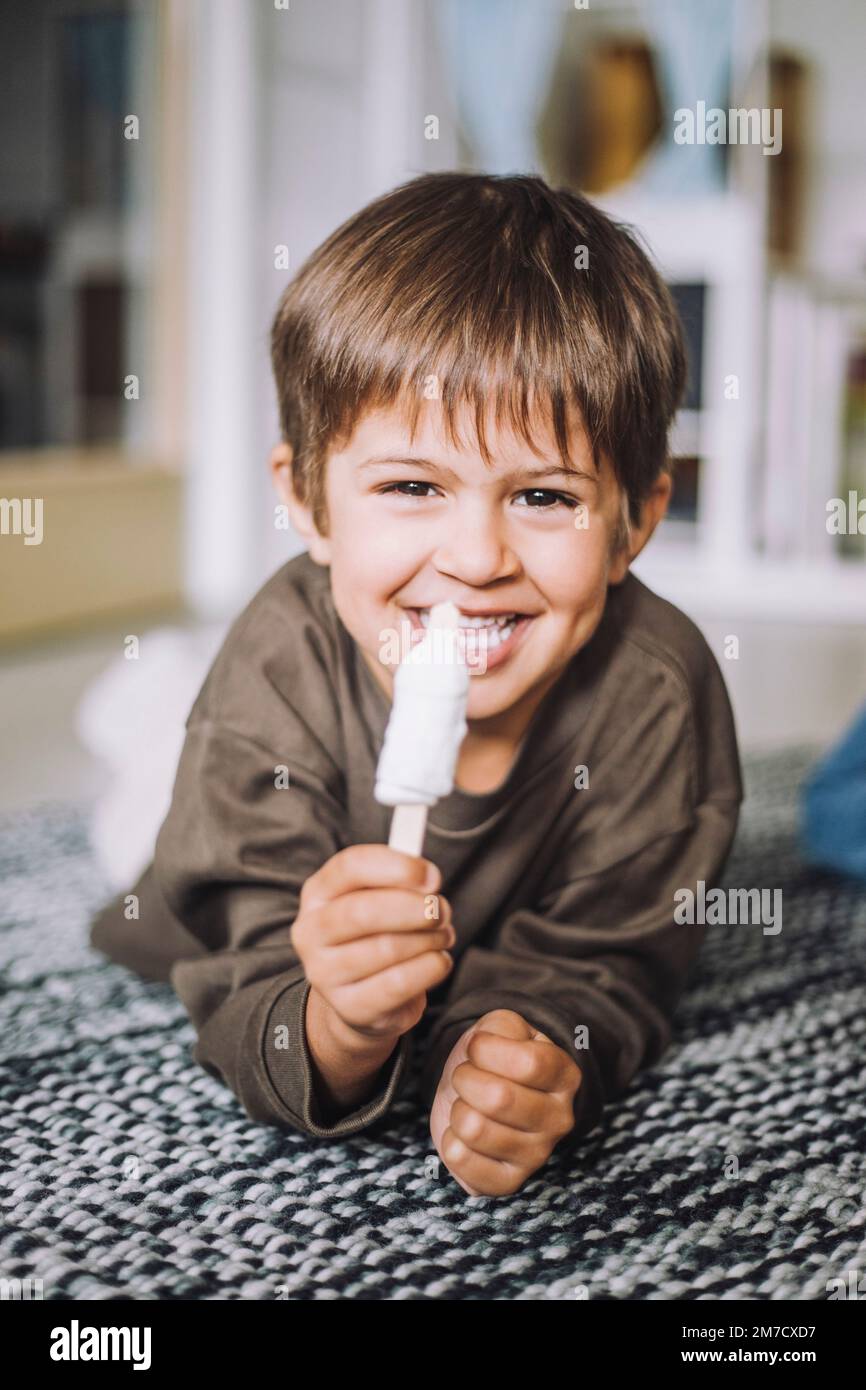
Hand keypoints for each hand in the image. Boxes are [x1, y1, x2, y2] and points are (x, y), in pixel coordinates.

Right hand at [291, 843, 454, 1042]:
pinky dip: (431, 967)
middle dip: (416, 908)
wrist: (361, 1000)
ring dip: (430, 939)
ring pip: (387, 948)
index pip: (350, 867)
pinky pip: (400, 983)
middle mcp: (311, 932)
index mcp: (317, 893)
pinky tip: (439, 961)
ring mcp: (325, 974)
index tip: (433, 877)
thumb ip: (398, 881)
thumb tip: (428, 877)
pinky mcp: (350, 1007)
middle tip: (441, 911)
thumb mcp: (378, 900)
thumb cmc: (376, 936)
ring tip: (442, 936)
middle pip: (363, 911)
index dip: (397, 867)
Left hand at [429, 1009, 581, 1195]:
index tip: (478, 1047)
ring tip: (467, 1104)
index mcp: (565, 1076)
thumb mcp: (501, 1027)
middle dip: (466, 1078)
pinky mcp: (508, 1182)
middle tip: (466, 1076)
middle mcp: (560, 1120)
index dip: (488, 1049)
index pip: (528, 1064)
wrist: (480, 1091)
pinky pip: (461, 1160)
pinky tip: (463, 1133)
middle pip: (499, 1098)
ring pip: (474, 1128)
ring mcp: (537, 1156)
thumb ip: (500, 1026)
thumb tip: (485, 1047)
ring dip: (458, 1108)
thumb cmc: (493, 1058)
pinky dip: (450, 1140)